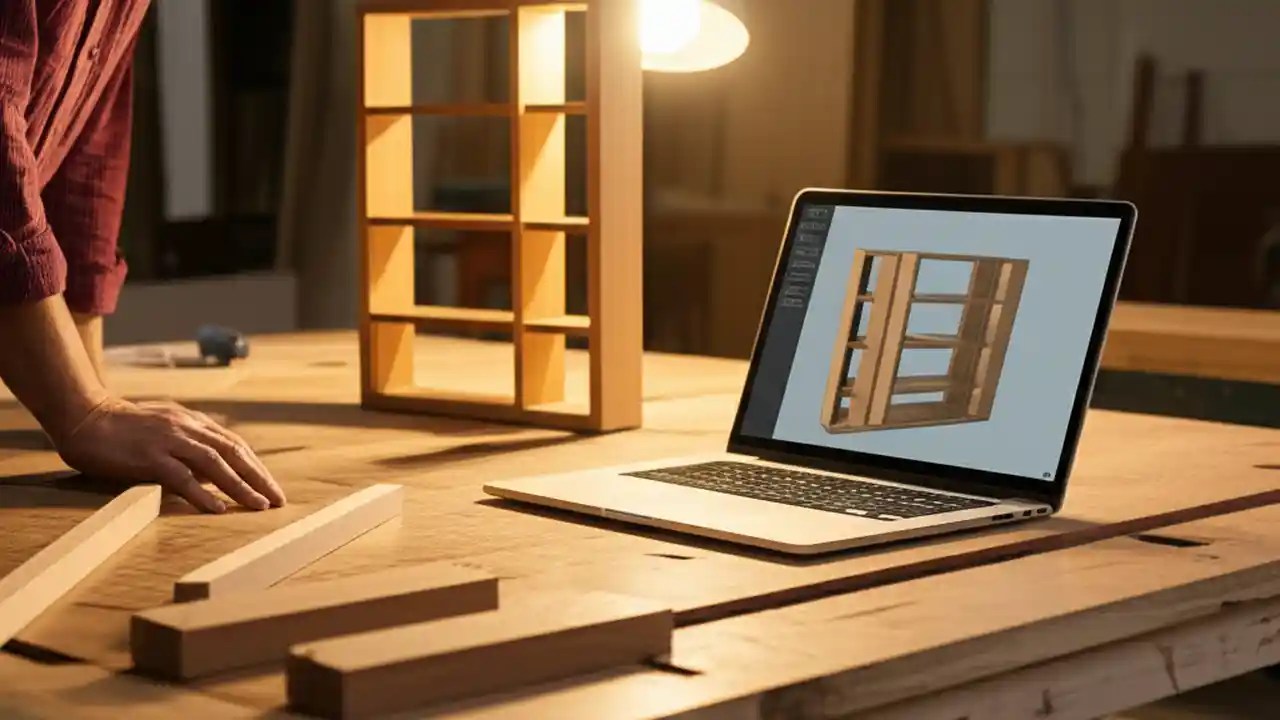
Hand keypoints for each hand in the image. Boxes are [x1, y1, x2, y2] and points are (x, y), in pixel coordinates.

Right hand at [53, 397, 285, 512]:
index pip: (233, 444)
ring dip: (240, 486)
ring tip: (259, 505)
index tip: (271, 486)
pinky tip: (219, 508)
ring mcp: (169, 440)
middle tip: (277, 499)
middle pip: (233, 452)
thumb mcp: (164, 429)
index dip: (255, 466)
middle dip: (259, 477)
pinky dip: (203, 494)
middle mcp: (186, 427)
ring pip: (214, 464)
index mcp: (192, 421)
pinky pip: (182, 477)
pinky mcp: (149, 456)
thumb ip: (188, 444)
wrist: (84, 417)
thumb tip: (212, 470)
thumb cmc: (122, 428)